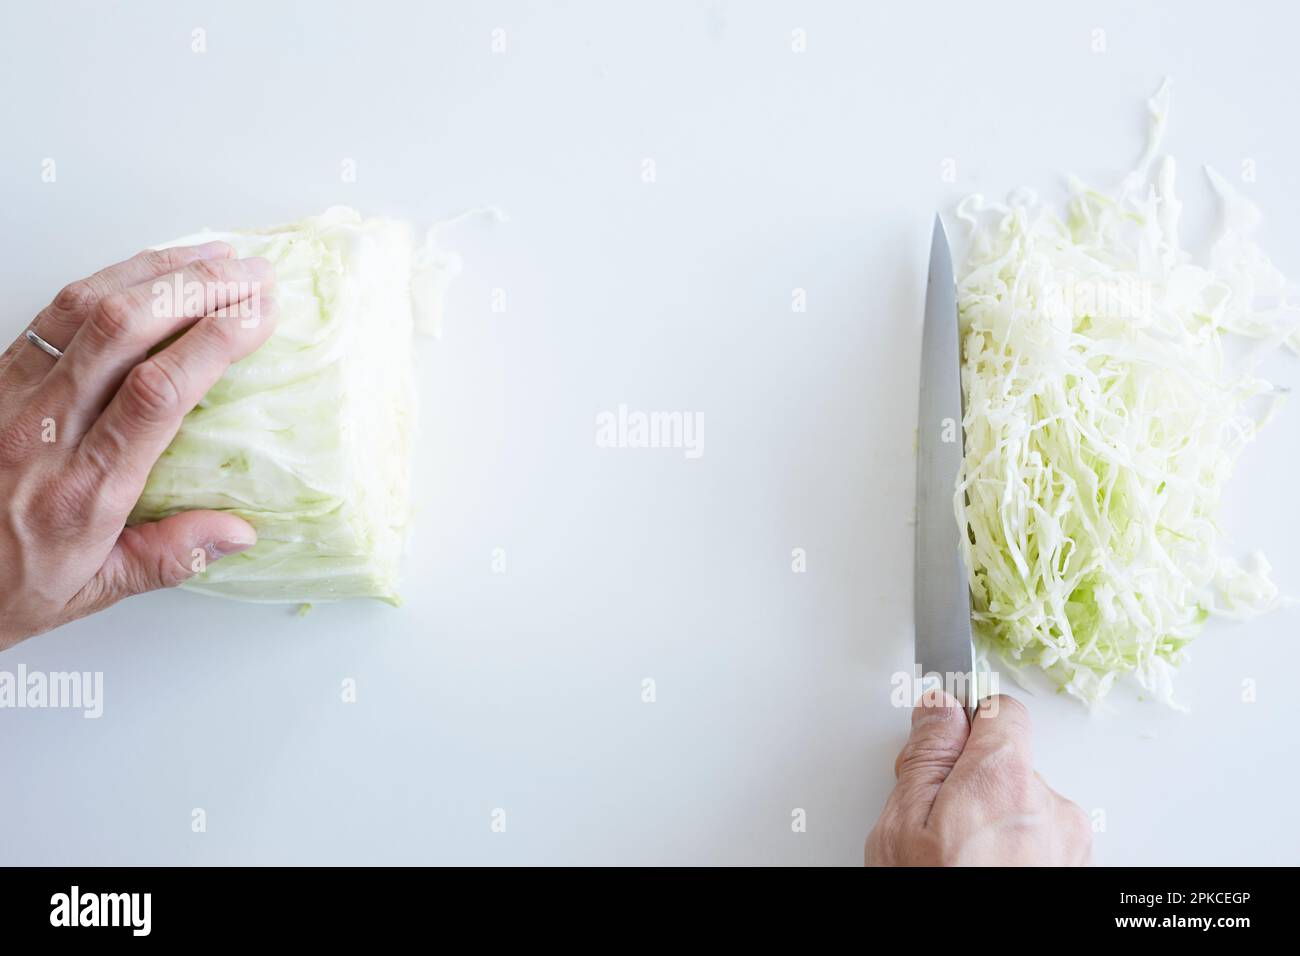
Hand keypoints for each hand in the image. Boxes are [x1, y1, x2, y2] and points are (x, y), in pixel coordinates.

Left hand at [0, 243, 276, 649]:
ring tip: (212, 256)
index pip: (157, 394)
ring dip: (157, 271)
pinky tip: (145, 271)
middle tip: (251, 274)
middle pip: (123, 330)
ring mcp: (11, 395)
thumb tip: (240, 531)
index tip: (260, 315)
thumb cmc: (2, 584)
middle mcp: (43, 431)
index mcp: (83, 490)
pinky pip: (54, 311)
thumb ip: (169, 557)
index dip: (215, 341)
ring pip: (85, 306)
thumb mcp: (92, 591)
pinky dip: (108, 279)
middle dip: (198, 289)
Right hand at [865, 691, 1091, 865]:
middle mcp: (1051, 805)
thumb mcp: (903, 824)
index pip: (999, 709)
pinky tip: (983, 874)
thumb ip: (925, 756)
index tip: (943, 733)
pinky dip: (1015, 854)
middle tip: (935, 821)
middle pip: (1009, 763)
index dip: (965, 718)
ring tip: (957, 860)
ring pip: (1025, 806)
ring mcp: (1070, 844)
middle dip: (972, 782)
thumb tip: (938, 709)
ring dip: (995, 823)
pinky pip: (1042, 842)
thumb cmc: (937, 898)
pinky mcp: (1078, 871)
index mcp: (1004, 777)